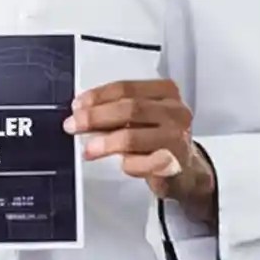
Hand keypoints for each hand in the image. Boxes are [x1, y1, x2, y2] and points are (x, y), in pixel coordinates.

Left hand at [63, 80, 215, 224]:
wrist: (186, 171)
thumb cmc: (159, 138)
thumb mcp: (142, 117)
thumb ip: (117, 110)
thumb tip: (82, 111)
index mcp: (166, 92)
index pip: (126, 88)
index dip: (98, 96)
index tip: (78, 105)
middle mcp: (176, 111)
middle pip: (129, 109)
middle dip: (95, 117)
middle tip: (74, 124)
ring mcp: (177, 138)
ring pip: (133, 136)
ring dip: (105, 143)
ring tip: (88, 149)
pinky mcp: (175, 164)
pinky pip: (143, 163)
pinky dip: (128, 165)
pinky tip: (122, 165)